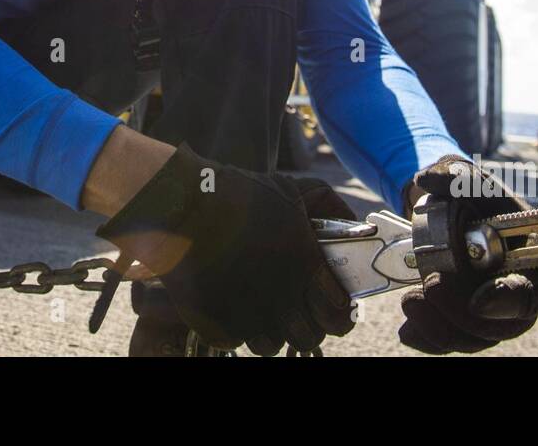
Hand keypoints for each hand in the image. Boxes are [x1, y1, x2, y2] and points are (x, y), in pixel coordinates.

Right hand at [95, 143, 355, 355]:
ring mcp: (248, 316)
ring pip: (271, 346)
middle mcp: (282, 299)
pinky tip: (229, 305)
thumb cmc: (237, 194)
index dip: (338, 315)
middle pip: (308, 338)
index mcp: (306, 268)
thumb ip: (326, 212)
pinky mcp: (216, 325)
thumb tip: (356, 227)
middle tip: (293, 310)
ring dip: (269, 330)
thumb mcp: (289, 191)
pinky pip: (234, 341)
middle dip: (305, 326)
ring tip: (259, 308)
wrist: (182, 205)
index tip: (329, 307)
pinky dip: (234, 328)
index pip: (338, 317)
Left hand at [397, 155, 537, 353]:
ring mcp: (491, 315)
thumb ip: (456, 175)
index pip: (531, 293)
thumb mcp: (468, 178)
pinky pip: (448, 342)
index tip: (478, 300)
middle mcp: (516, 294)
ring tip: (409, 300)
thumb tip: (429, 180)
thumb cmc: (472, 197)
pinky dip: (425, 338)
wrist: (450, 213)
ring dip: (437, 326)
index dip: (506, 300)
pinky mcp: (463, 324)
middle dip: (459, 313)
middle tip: (430, 285)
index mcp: (533, 261)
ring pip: (471, 339)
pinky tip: (408, 328)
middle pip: (500, 326)